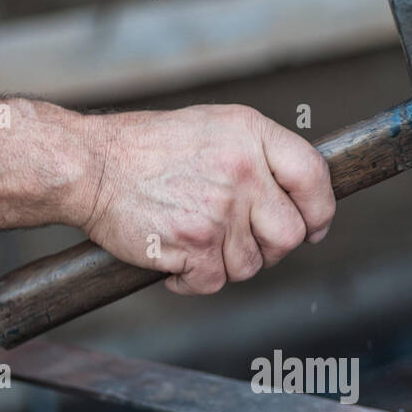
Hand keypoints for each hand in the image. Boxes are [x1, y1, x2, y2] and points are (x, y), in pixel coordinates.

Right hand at [74, 105, 335, 294]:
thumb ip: (257, 155)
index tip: (313, 226)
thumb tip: (299, 199)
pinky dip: (192, 280)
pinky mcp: (195, 244)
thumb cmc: (147, 150)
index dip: (320, 211)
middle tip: (240, 242)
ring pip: (250, 265)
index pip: (313, 176)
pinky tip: (174, 258)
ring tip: (194, 240)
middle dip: (270, 249)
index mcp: (250, 135)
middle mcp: (241, 170)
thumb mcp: (213, 129)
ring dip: (224, 264)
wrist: (91, 165)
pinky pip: (213, 282)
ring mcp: (219, 209)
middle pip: (290, 235)